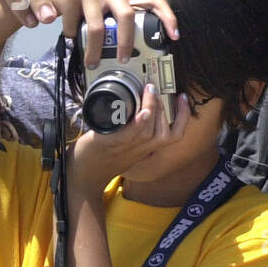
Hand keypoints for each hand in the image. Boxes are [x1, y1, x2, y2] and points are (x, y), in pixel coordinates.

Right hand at [36, 0, 178, 67]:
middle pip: (128, 17)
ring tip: (92, 62)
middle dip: (125, 43)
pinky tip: (72, 37)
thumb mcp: (104, 1)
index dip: (168, 17)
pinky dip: (73, 36)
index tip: (174, 36)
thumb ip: (117, 16)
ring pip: (98, 28)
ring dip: (95, 50)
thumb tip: (132, 47)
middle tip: (123, 59)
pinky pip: (75, 26)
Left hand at [68, 83, 189, 193]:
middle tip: (158, 89)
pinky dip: (139, 124)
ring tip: (149, 90)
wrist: (84, 177)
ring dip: (153, 108)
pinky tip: (142, 112)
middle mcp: (140, 150)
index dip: (183, 117)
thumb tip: (140, 108)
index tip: (183, 97)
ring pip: (150, 132)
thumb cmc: (103, 159)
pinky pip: (129, 135)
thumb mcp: (126, 147)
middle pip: (166, 134)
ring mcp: (125, 148)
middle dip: (167, 109)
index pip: (174, 136)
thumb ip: (136, 133)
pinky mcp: (109, 144)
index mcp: (146, 149)